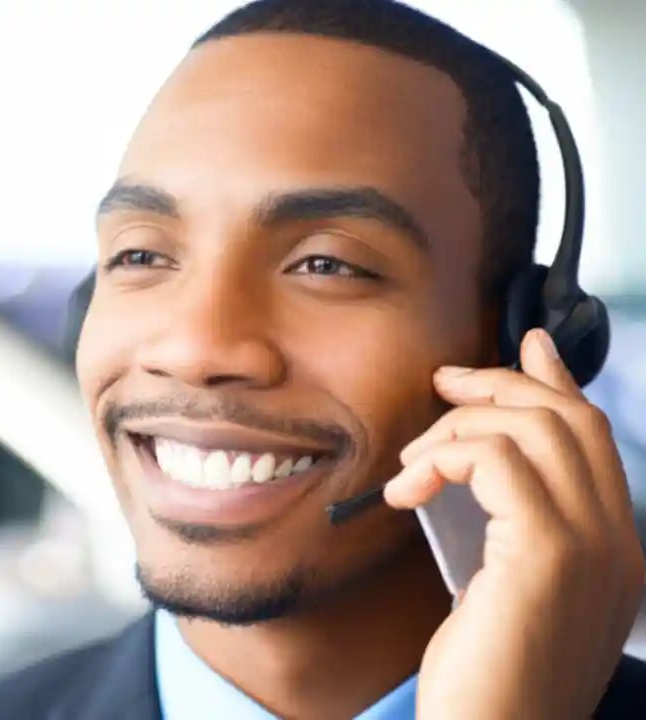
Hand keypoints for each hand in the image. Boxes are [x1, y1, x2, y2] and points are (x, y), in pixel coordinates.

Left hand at [384, 328, 643, 719]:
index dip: (557, 383)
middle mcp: (619, 543)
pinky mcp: (547, 554)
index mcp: (613, 550)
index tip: (522, 347)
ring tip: (412, 465)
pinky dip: (444, 457)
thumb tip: (476, 470)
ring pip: (535, 428)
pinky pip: (496, 460)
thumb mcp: (502, 591)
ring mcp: (593, 547)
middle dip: (500, 384)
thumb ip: (506, 528)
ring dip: (458, 427)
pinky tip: (408, 490)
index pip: (594, 439)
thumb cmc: (487, 680)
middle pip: (569, 419)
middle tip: (443, 381)